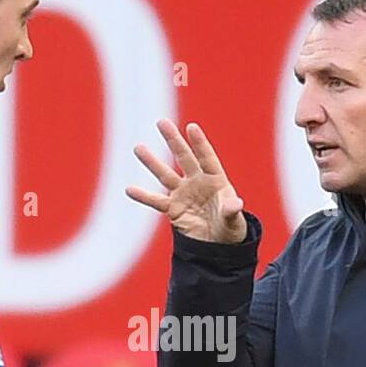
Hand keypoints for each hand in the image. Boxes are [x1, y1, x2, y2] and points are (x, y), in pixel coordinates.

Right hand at [126, 119, 246, 243]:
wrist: (217, 244)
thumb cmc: (230, 229)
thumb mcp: (234, 221)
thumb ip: (231, 211)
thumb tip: (236, 205)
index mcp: (216, 180)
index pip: (206, 158)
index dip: (199, 143)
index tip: (191, 128)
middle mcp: (197, 182)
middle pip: (184, 158)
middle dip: (173, 140)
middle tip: (162, 122)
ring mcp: (183, 193)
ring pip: (165, 175)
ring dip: (152, 162)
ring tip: (138, 148)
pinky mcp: (173, 208)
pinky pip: (156, 201)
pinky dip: (143, 196)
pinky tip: (129, 189)